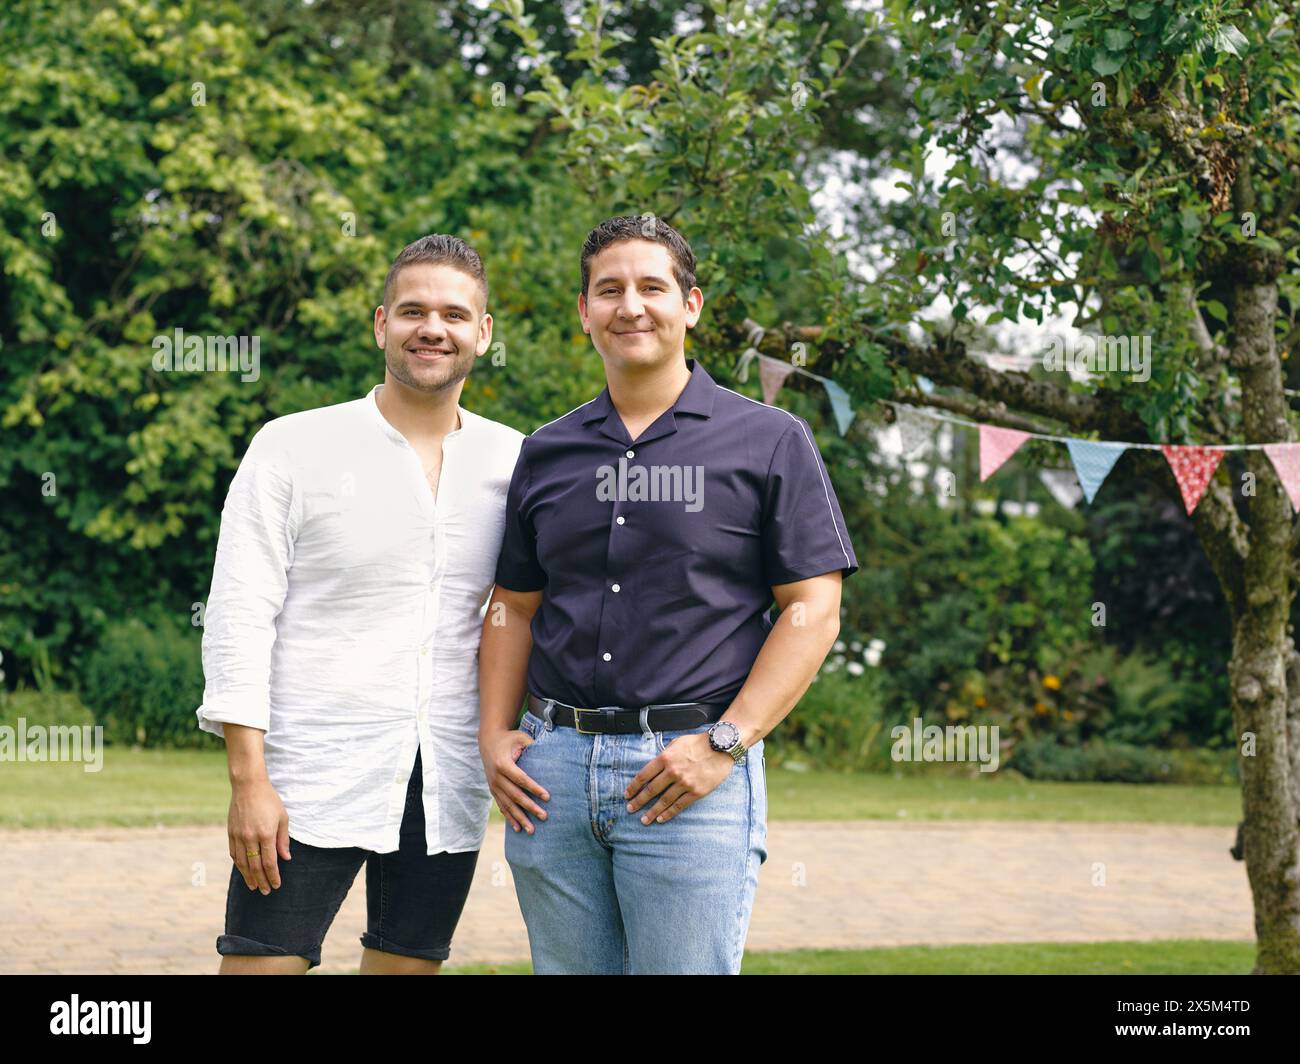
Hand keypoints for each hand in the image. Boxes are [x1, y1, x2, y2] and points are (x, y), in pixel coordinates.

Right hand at [228, 778, 290, 894]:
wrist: (248, 786)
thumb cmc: (269, 800)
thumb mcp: (282, 818)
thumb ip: (283, 839)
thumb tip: (285, 858)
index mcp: (266, 834)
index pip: (269, 862)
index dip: (273, 876)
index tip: (276, 885)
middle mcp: (250, 837)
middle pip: (255, 866)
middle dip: (261, 881)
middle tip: (265, 892)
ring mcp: (238, 836)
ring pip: (243, 863)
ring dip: (248, 877)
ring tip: (253, 886)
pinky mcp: (230, 833)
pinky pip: (234, 854)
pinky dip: (239, 865)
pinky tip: (244, 870)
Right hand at [480, 728, 548, 834]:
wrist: (488, 741)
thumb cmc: (509, 739)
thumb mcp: (521, 738)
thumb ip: (533, 746)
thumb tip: (552, 754)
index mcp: (503, 764)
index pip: (521, 779)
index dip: (534, 789)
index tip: (547, 798)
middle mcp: (496, 777)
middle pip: (515, 795)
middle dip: (530, 807)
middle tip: (544, 817)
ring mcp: (493, 785)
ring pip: (508, 805)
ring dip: (520, 818)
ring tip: (532, 830)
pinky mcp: (493, 790)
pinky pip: (502, 806)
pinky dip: (510, 818)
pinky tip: (517, 829)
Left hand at [625, 732, 733, 824]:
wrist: (721, 747)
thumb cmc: (698, 743)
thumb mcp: (676, 743)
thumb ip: (665, 755)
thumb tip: (655, 766)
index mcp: (665, 758)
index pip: (644, 775)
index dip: (634, 786)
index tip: (627, 794)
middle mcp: (673, 771)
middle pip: (651, 790)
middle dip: (639, 801)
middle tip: (630, 809)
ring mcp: (685, 783)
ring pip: (664, 801)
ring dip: (652, 812)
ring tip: (644, 820)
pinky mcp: (696, 792)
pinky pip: (679, 805)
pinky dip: (668, 813)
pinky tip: (661, 819)